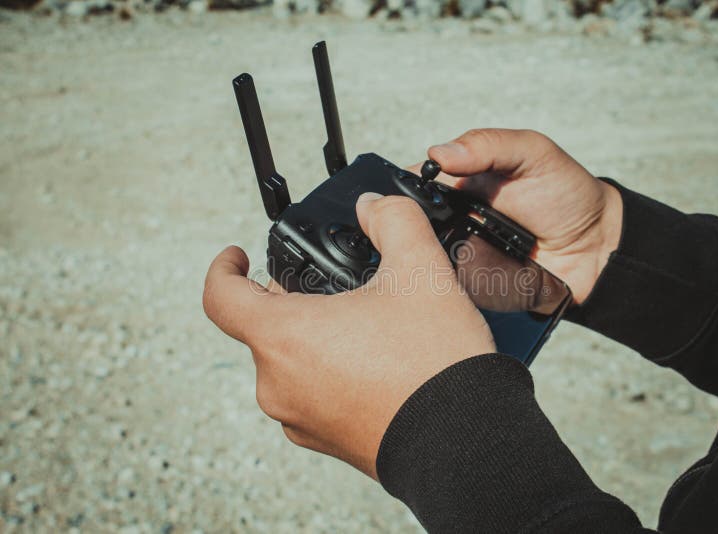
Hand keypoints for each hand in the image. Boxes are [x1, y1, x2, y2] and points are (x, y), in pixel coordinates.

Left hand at [203, 194, 494, 478]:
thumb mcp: (420, 270)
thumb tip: (375, 206)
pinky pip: (314, 396)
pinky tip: (379, 364)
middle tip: (336, 286)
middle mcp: (279, 385)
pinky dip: (333, 373)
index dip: (224, 268)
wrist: (467, 443)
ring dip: (316, 338)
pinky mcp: (328, 443)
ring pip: (291, 363)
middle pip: (265, 328)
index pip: (221, 297)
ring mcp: (301, 420)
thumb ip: (393, 220)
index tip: (239, 256)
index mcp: (284, 337)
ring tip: (367, 325)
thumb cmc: (434, 363)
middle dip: (293, 300)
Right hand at [419, 129, 622, 304]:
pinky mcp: (473, 285)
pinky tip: (440, 284)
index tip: (398, 201)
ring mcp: (461, 254)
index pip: (412, 187)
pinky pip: (447, 286)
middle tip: (414, 235)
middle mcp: (453, 219)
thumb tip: (437, 153)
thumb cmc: (567, 194)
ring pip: (424, 259)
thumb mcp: (532, 153)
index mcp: (460, 183)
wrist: (597, 250)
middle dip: (407, 231)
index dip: (400, 194)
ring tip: (424, 261)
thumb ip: (489, 145)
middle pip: (411, 227)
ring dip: (423, 260)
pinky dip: (442, 284)